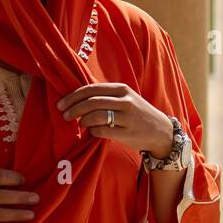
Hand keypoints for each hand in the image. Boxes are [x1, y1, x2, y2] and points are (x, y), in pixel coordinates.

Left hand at [56, 83, 174, 158]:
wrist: (161, 131)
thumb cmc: (137, 114)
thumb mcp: (125, 98)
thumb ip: (106, 96)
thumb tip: (77, 97)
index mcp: (122, 89)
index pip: (91, 89)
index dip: (74, 96)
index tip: (62, 103)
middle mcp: (125, 101)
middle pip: (91, 102)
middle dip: (74, 109)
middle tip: (64, 115)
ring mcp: (127, 117)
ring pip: (96, 116)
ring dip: (83, 121)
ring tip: (80, 124)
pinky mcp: (127, 133)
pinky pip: (102, 131)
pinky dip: (93, 131)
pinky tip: (93, 132)